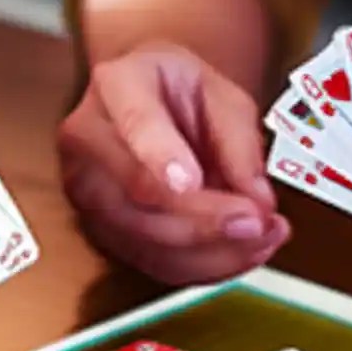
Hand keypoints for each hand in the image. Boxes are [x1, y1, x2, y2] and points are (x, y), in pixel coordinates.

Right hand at [58, 43, 288, 283]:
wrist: (146, 105)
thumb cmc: (177, 92)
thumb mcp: (221, 92)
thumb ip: (239, 140)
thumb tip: (256, 197)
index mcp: (117, 84)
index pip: (135, 121)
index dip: (160, 154)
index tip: (191, 180)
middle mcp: (88, 140)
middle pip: (141, 193)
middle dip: (207, 217)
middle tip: (259, 220)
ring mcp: (86, 191)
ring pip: (148, 239)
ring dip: (214, 250)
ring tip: (264, 236)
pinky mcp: (101, 231)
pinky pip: (155, 263)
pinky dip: (206, 266)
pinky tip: (242, 252)